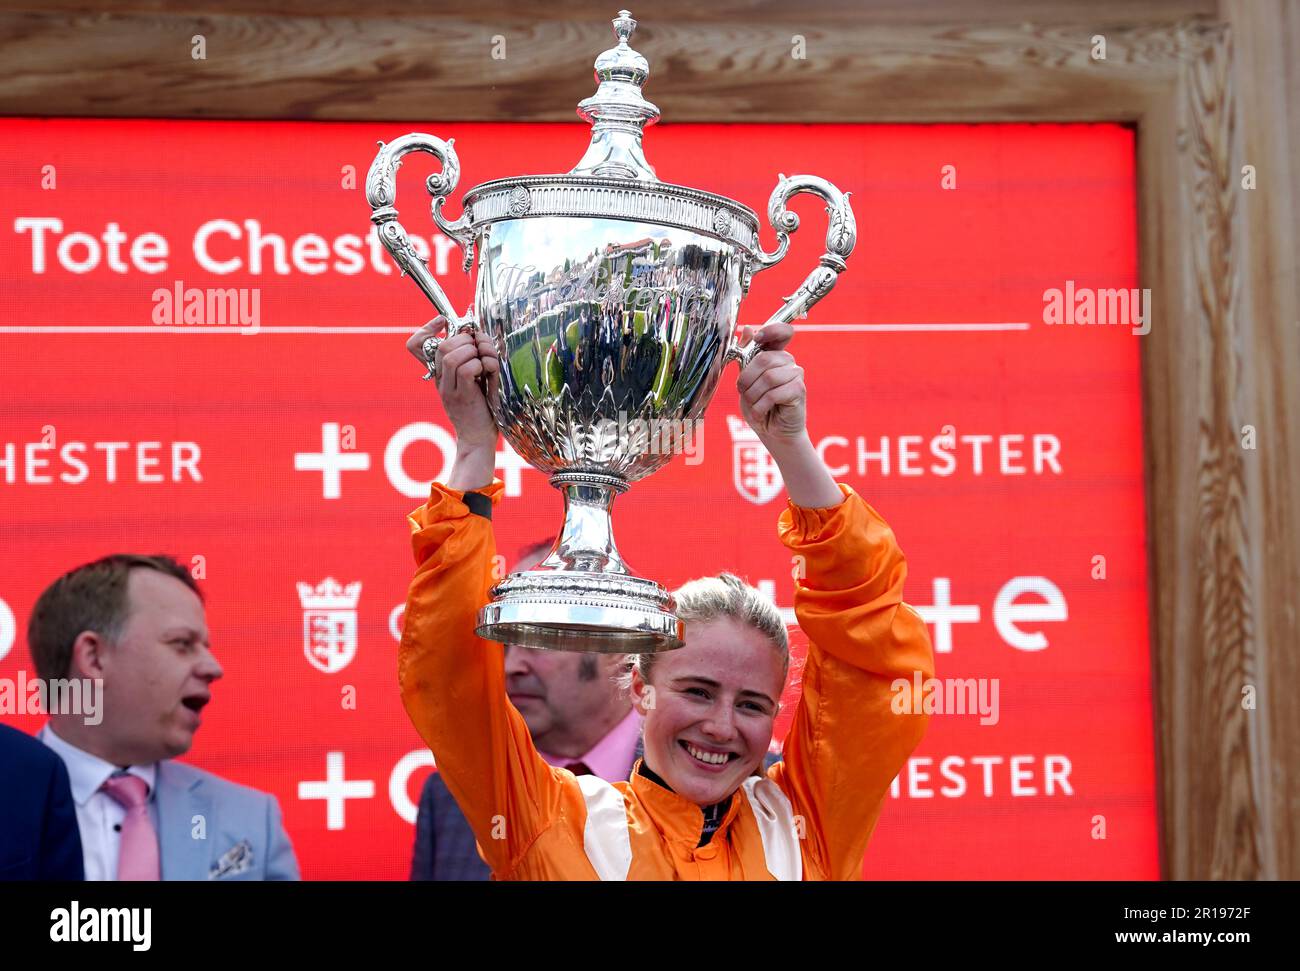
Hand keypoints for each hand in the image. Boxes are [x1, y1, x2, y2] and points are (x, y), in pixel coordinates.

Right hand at [406, 316, 500, 451]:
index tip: (444, 321)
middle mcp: (440, 380)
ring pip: (452, 356)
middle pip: (442, 346)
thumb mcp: (472, 381)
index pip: (417, 345)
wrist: (478, 439)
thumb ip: (469, 361)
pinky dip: (481, 365)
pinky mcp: (462, 397)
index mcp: (439, 374)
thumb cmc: (480, 408)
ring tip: (485, 361)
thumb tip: (477, 335)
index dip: (427, 328)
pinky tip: (488, 373)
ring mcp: (449, 389)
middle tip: (479, 347)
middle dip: (464, 338)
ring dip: (474, 351)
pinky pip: (467, 370)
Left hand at [736, 322, 805, 448]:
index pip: (781, 331)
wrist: (772, 432)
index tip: (758, 338)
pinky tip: (761, 413)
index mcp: (774, 354)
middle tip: (744, 393)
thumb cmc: (759, 406)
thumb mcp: (746, 381)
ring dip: (753, 396)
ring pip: (768, 378)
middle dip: (747, 380)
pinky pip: (774, 394)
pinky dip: (761, 406)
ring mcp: (796, 374)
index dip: (771, 330)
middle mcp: (788, 361)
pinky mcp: (799, 390)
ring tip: (754, 406)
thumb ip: (746, 356)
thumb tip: (747, 329)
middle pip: (764, 359)